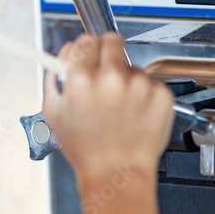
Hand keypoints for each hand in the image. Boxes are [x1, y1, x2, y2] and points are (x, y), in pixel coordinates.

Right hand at [43, 33, 174, 185]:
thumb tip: (64, 54)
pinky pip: (151, 84)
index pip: (86, 40)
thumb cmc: (86, 150)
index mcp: (81, 78)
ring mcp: (139, 86)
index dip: (87, 51)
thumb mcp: (53, 113)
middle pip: (112, 40)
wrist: (117, 173)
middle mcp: (112, 78)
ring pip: (133, 67)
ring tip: (120, 109)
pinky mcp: (160, 95)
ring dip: (127, 81)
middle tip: (107, 76)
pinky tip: (135, 115)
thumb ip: (54, 77)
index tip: (89, 59)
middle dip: (108, 54)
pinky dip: (145, 96)